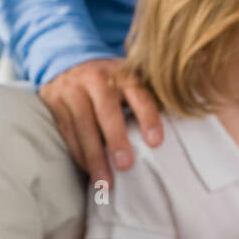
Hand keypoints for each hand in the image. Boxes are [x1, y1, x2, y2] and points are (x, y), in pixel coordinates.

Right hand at [38, 57, 162, 186]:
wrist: (68, 57)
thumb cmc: (111, 78)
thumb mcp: (130, 76)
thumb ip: (151, 94)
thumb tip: (184, 117)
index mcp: (123, 73)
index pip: (139, 94)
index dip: (148, 117)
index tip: (156, 142)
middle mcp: (97, 78)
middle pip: (107, 110)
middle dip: (116, 139)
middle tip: (126, 166)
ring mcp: (73, 89)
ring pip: (83, 125)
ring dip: (94, 156)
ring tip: (104, 182)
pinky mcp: (54, 101)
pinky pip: (67, 131)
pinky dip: (78, 152)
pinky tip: (88, 170)